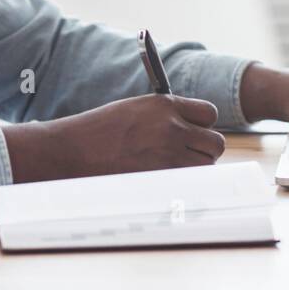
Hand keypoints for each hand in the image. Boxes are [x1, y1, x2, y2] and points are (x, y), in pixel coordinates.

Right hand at [3, 94, 225, 181]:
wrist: (72, 150)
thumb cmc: (99, 131)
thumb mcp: (135, 110)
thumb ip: (165, 116)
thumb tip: (190, 130)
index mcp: (165, 104)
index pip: (210, 113)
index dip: (203, 125)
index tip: (194, 132)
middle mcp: (172, 127)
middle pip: (215, 143)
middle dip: (204, 150)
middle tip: (187, 155)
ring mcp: (168, 154)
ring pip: (206, 166)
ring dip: (195, 169)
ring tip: (171, 169)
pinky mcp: (161, 178)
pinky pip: (188, 183)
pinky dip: (182, 185)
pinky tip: (163, 181)